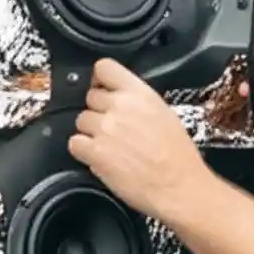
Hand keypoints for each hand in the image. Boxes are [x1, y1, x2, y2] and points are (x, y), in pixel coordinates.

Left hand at [68, 58, 211, 220]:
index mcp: (140, 93)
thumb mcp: (165, 114)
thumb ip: (139, 102)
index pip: (104, 67)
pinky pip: (74, 143)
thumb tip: (121, 99)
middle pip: (90, 97)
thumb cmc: (178, 156)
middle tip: (112, 128)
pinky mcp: (95, 152)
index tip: (102, 89)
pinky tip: (99, 158)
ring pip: (80, 120)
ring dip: (90, 132)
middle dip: (98, 111)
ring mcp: (105, 128)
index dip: (99, 80)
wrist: (179, 186)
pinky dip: (83, 151)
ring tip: (109, 146)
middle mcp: (120, 106)